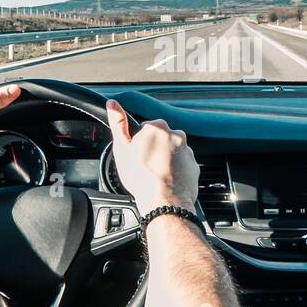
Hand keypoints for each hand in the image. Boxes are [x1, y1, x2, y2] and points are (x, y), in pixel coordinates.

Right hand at [105, 100, 198, 215]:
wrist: (164, 202)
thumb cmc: (141, 177)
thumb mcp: (122, 148)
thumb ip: (118, 124)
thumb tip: (112, 104)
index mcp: (158, 128)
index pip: (147, 128)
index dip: (140, 142)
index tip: (137, 154)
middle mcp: (176, 136)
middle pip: (162, 140)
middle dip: (155, 150)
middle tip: (146, 166)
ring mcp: (187, 151)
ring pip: (174, 152)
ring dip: (166, 160)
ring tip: (156, 176)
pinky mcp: (194, 166)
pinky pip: (183, 166)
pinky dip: (177, 171)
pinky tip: (167, 181)